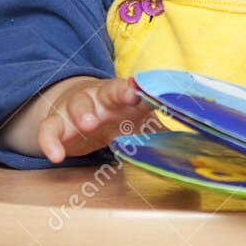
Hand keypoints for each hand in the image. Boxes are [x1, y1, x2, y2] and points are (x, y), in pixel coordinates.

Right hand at [37, 75, 159, 162]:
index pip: (135, 91)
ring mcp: (76, 108)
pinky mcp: (57, 124)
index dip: (142, 90)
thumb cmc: (118, 118)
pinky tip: (55, 156)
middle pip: (107, 90)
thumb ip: (161, 136)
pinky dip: (49, 141)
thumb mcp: (139, 126)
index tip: (150, 90)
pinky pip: (49, 129)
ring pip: (77, 104)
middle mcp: (101, 98)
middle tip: (127, 97)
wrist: (81, 114)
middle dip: (117, 92)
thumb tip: (197, 151)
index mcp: (124, 98)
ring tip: (88, 124)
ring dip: (83, 112)